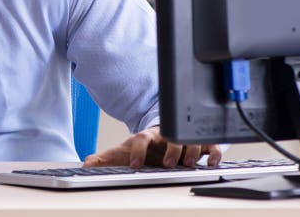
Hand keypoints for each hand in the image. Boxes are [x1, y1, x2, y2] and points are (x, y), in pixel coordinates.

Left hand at [82, 126, 221, 168]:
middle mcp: (165, 135)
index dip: (136, 151)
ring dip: (190, 151)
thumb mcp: (124, 150)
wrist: (163, 133)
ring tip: (189, 164)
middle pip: (168, 137)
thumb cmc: (145, 146)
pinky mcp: (200, 143)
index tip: (135, 165)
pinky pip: (209, 144)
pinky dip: (212, 152)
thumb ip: (106, 158)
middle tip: (167, 164)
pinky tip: (211, 161)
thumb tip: (86, 163)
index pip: (140, 139)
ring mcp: (183, 138)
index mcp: (146, 136)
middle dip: (169, 150)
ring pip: (189, 139)